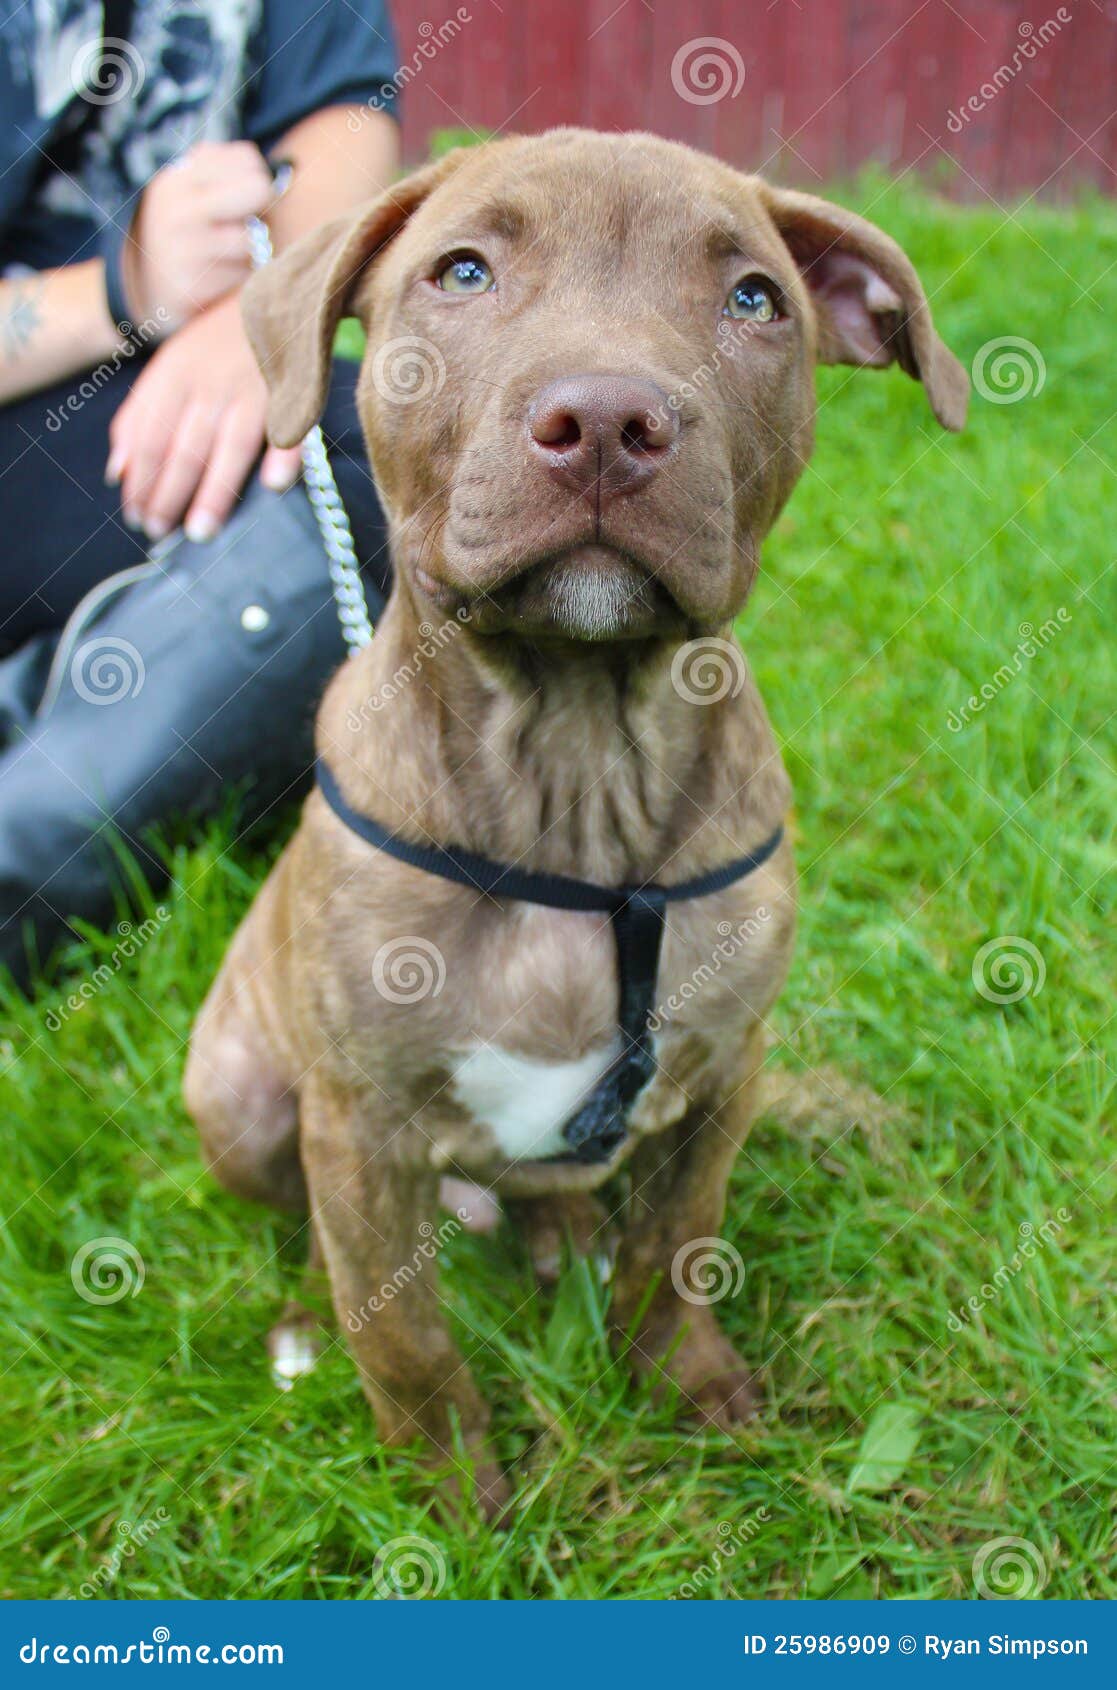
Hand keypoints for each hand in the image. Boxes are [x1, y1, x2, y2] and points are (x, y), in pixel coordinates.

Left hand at [107, 291, 301, 542]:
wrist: (274, 293)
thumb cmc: (214, 347)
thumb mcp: (167, 370)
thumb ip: (138, 418)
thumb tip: (116, 474)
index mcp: (174, 377)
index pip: (149, 437)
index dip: (140, 480)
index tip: (136, 516)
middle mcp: (210, 384)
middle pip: (185, 448)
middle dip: (169, 495)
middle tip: (160, 533)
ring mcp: (252, 388)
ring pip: (229, 446)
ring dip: (214, 492)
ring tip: (200, 532)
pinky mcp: (294, 392)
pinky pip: (290, 427)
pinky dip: (284, 455)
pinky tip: (274, 487)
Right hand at [122, 142, 274, 332]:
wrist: (141, 289)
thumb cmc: (181, 234)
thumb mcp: (187, 193)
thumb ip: (222, 174)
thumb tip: (275, 176)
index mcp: (177, 179)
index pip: (246, 158)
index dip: (257, 177)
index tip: (246, 193)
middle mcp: (178, 209)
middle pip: (258, 189)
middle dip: (262, 206)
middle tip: (249, 221)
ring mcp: (184, 250)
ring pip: (251, 240)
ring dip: (249, 251)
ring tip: (226, 254)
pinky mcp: (192, 288)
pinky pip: (242, 277)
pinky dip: (238, 279)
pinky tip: (218, 278)